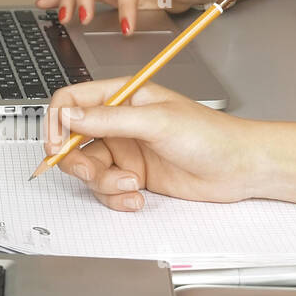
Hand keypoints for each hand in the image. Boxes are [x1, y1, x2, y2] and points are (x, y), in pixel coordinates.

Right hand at [44, 79, 262, 210]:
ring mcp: (125, 151)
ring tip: (131, 185)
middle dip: (77, 162)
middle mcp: (119, 123)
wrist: (239, 168)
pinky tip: (137, 196)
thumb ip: (108, 119)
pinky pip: (107, 190)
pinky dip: (117, 198)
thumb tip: (69, 117)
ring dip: (104, 184)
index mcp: (122, 97)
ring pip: (88, 170)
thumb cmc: (210, 135)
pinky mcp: (133, 176)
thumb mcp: (156, 122)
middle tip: (92, 173)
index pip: (71, 102)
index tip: (56, 145)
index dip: (56, 123)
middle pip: (71, 142)